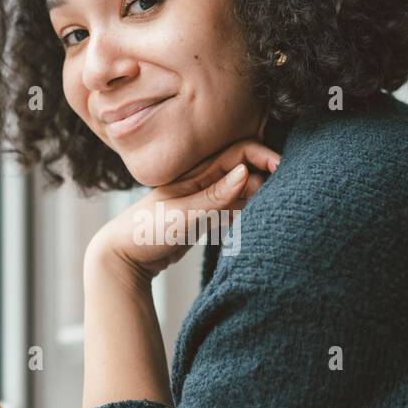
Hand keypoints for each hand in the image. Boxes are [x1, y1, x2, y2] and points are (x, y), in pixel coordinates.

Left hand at [89, 137, 280, 280]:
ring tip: (272, 209)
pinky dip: (249, 212)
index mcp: (198, 171)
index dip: (263, 156)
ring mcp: (207, 197)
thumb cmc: (148, 231)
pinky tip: (257, 221)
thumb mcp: (184, 214)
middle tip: (278, 197)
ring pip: (244, 190)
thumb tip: (247, 173)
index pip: (241, 151)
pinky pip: (236, 208)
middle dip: (266, 177)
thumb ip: (216, 196)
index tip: (281, 169)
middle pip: (246, 169)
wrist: (126, 255)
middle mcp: (205, 180)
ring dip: (259, 196)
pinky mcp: (208, 216)